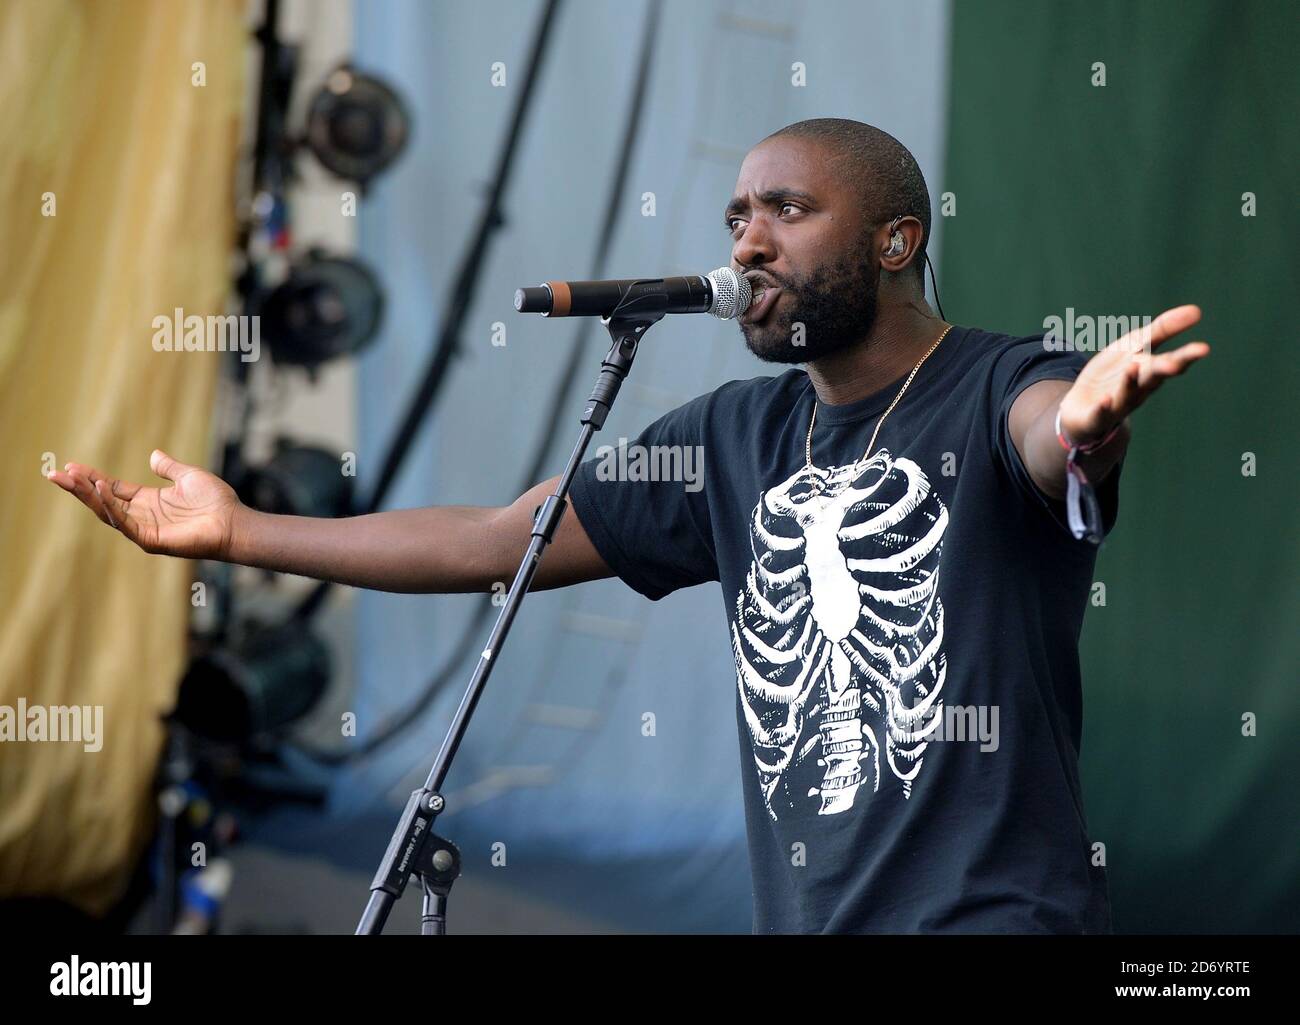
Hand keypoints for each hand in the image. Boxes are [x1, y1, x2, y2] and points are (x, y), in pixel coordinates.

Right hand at [48, 449, 241, 559]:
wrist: (235, 522)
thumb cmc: (216, 502)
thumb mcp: (189, 476)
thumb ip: (169, 468)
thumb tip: (153, 454)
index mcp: (148, 501)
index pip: (112, 489)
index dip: (91, 478)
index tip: (70, 466)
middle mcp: (142, 516)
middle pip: (101, 501)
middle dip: (78, 488)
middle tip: (53, 474)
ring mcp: (145, 530)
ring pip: (107, 513)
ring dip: (88, 496)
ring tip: (70, 479)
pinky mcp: (152, 540)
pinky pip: (125, 524)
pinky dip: (111, 507)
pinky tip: (100, 489)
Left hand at [1058, 304, 1210, 446]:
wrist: (1084, 404)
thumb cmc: (1117, 371)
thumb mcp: (1136, 345)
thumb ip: (1163, 329)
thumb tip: (1198, 310)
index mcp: (1150, 371)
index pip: (1171, 362)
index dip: (1186, 356)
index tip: (1204, 349)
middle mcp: (1138, 389)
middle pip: (1151, 378)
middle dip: (1162, 370)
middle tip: (1175, 364)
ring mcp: (1117, 403)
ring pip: (1126, 393)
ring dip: (1129, 382)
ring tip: (1132, 368)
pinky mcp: (1096, 416)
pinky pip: (1099, 414)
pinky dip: (1102, 408)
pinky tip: (1105, 400)